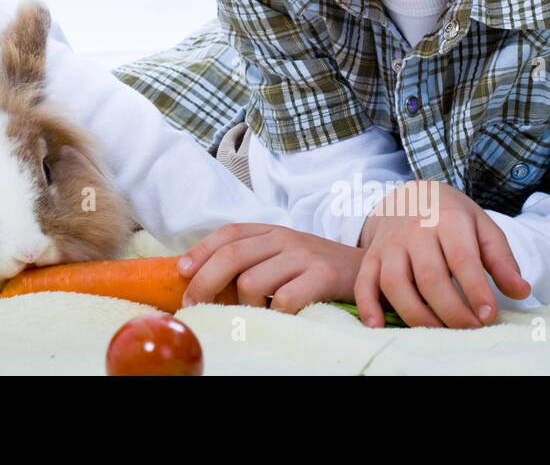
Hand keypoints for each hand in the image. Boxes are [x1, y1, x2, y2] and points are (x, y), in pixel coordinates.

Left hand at [177, 223, 364, 313]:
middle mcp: (285, 238)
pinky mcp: (322, 276)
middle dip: (206, 281)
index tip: (181, 271)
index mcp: (271, 230)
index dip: (201, 250)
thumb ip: (252, 260)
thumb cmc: (316, 268)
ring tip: (247, 314)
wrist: (368, 269)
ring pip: (252, 281)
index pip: (229, 233)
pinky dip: (272, 314)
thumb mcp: (283, 255)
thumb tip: (203, 279)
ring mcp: (304, 256)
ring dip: (242, 304)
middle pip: (233, 255)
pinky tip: (275, 318)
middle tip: (195, 304)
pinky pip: (284, 299)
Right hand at [354, 180, 531, 328]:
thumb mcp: (482, 227)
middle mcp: (415, 231)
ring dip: (416, 314)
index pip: (461, 258)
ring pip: (395, 283)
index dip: (475, 290)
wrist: (409, 194)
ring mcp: (390, 244)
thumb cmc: (451, 216)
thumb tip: (521, 291)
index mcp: (447, 220)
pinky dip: (367, 305)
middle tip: (470, 329)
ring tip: (438, 333)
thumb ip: (500, 259)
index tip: (488, 315)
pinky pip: (364, 281)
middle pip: (429, 276)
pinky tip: (377, 326)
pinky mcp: (371, 256)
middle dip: (451, 310)